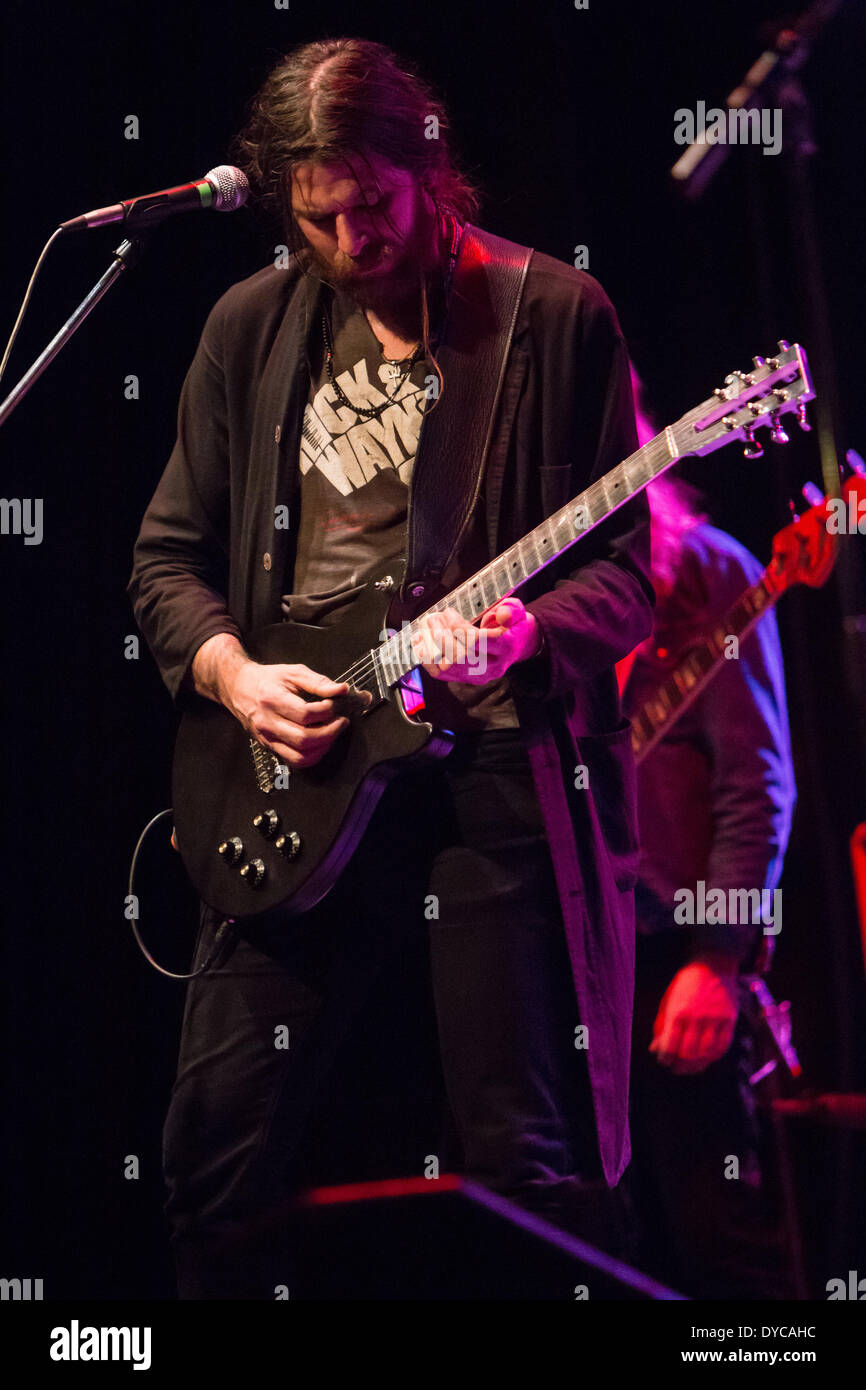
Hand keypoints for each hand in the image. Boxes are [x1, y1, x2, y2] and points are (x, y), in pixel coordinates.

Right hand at [227, 660, 351, 767]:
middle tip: (341, 721)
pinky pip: (294, 761)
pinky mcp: (269, 747)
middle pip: (304, 739)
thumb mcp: (293, 672)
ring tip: (333, 733)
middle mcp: (267, 722)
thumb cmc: (268, 679)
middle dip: (330, 732)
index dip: (326, 711)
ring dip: (323, 747)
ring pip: (300, 756)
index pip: (305, 714)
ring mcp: (267, 738)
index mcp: (272, 699)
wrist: (240, 687)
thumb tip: (342, 690)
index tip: (334, 705)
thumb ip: (318, 682)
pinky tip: (320, 743)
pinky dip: (312, 756)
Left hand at [411, 599, 541, 684]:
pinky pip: (441, 674)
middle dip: (441, 635)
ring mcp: (479, 675)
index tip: (449, 613)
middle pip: (460, 656)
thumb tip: (502, 614)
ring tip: (425, 629)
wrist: (515, 645)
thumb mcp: (517, 611)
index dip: (458, 627)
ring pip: (448, 667)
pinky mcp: (466, 679)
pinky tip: (421, 644)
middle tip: (433, 618)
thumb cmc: (512, 626)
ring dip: (431, 647)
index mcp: (505, 647)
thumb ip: (511, 610)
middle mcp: (493, 665)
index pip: (477, 641)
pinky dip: (427, 659)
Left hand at [649, 958, 739, 1073]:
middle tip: (676, 1069)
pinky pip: (723, 1046)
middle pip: (689, 1052)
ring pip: (706, 1053)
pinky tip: (707, 1059)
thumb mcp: (668, 999)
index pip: (671, 1044)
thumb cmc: (687, 983)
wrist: (713, 965)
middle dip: (680, 1065)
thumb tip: (655, 1048)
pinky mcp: (730, 1020)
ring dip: (697, 1065)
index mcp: (678, 1011)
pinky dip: (714, 1057)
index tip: (664, 1061)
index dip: (666, 1058)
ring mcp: (716, 1019)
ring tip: (690, 1068)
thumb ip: (662, 1025)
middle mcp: (697, 1017)